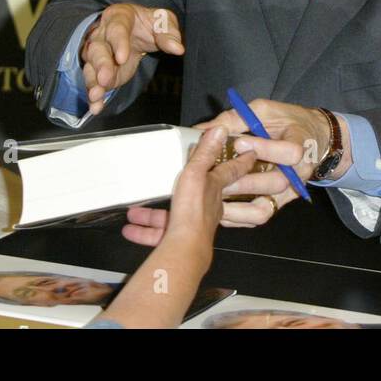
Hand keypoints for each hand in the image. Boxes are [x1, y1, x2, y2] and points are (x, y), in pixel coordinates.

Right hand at [80, 3, 183, 114]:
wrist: (138, 30)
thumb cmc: (148, 23)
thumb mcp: (162, 21)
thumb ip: (169, 34)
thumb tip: (178, 48)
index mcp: (118, 17)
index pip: (116, 29)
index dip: (118, 43)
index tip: (122, 58)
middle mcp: (103, 35)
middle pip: (97, 49)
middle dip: (100, 65)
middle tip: (104, 79)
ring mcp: (98, 54)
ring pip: (91, 67)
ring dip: (92, 82)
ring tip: (96, 95)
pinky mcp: (100, 72)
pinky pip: (94, 83)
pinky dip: (95, 96)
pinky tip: (96, 107)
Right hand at [121, 125, 255, 248]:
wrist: (185, 250)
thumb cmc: (193, 210)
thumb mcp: (196, 175)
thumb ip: (205, 153)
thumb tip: (219, 129)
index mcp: (214, 188)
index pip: (231, 171)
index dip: (240, 161)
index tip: (250, 154)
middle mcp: (207, 207)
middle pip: (196, 194)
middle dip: (182, 189)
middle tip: (172, 181)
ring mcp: (193, 224)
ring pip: (172, 215)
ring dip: (153, 214)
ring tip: (135, 211)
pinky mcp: (179, 239)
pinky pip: (160, 233)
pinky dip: (145, 231)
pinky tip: (130, 228)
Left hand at [195, 99, 327, 227]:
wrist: (312, 139)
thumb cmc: (288, 121)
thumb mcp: (265, 110)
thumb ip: (236, 119)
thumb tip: (204, 129)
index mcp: (301, 144)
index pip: (290, 152)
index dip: (265, 149)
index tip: (240, 143)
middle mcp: (298, 173)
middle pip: (275, 183)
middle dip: (243, 181)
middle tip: (216, 175)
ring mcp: (289, 191)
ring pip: (264, 208)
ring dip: (237, 204)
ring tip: (213, 195)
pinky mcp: (278, 202)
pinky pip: (258, 216)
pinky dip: (238, 216)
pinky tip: (219, 208)